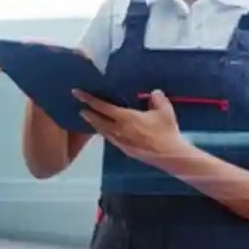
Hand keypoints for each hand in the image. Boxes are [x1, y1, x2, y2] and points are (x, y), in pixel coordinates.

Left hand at [74, 89, 190, 165]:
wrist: (170, 155)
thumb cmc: (166, 131)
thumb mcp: (165, 110)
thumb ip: (157, 98)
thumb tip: (153, 92)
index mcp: (126, 118)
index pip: (103, 107)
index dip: (89, 99)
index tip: (77, 93)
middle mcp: (119, 130)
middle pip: (98, 121)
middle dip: (88, 113)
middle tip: (80, 107)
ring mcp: (120, 141)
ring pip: (103, 131)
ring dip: (95, 124)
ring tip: (89, 118)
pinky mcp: (125, 150)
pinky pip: (110, 139)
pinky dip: (104, 132)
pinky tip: (106, 131)